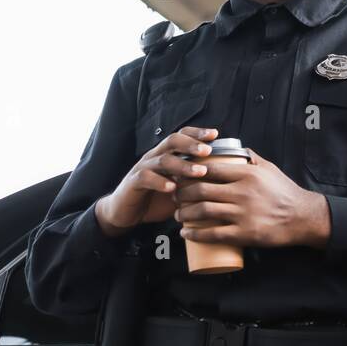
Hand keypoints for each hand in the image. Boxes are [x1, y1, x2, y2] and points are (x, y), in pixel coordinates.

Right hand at [95, 126, 218, 236]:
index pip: (181, 135)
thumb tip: (223, 182)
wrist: (123, 212)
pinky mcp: (133, 183)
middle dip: (191, 144)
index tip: (215, 134)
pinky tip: (173, 188)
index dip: (197, 132)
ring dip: (183, 165)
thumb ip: (195, 182)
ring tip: (200, 172)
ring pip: (162, 159)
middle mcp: (154, 157)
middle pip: (172, 141)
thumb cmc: (155, 199)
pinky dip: (160, 182)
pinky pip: (146, 178)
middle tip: (208, 151)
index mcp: (165, 154)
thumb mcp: (179, 188)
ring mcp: (142, 168)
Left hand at [172, 150, 330, 248]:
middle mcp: (243, 192)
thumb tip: (237, 149)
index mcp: (247, 174)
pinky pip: (213, 234)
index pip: (210, 169)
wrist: (302, 217)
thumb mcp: (270, 169)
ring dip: (185, 214)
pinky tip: (186, 234)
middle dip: (182, 193)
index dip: (191, 171)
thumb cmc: (285, 192)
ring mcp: (243, 214)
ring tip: (178, 215)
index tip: (182, 175)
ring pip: (203, 211)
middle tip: (176, 196)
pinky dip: (195, 234)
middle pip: (201, 190)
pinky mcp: (244, 233)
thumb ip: (252, 158)